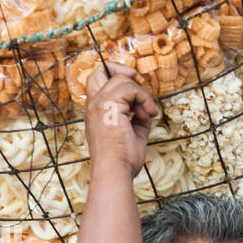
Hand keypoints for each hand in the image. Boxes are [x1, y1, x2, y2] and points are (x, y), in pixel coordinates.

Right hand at [84, 63, 157, 177]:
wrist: (115, 171)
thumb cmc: (122, 160)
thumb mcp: (134, 134)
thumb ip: (138, 119)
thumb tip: (148, 110)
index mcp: (96, 112)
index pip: (97, 82)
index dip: (115, 77)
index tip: (135, 89)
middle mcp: (94, 105)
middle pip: (99, 71)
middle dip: (122, 71)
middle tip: (138, 83)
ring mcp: (98, 104)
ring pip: (121, 79)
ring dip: (141, 94)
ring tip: (147, 114)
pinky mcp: (108, 106)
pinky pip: (130, 88)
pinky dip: (144, 99)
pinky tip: (148, 115)